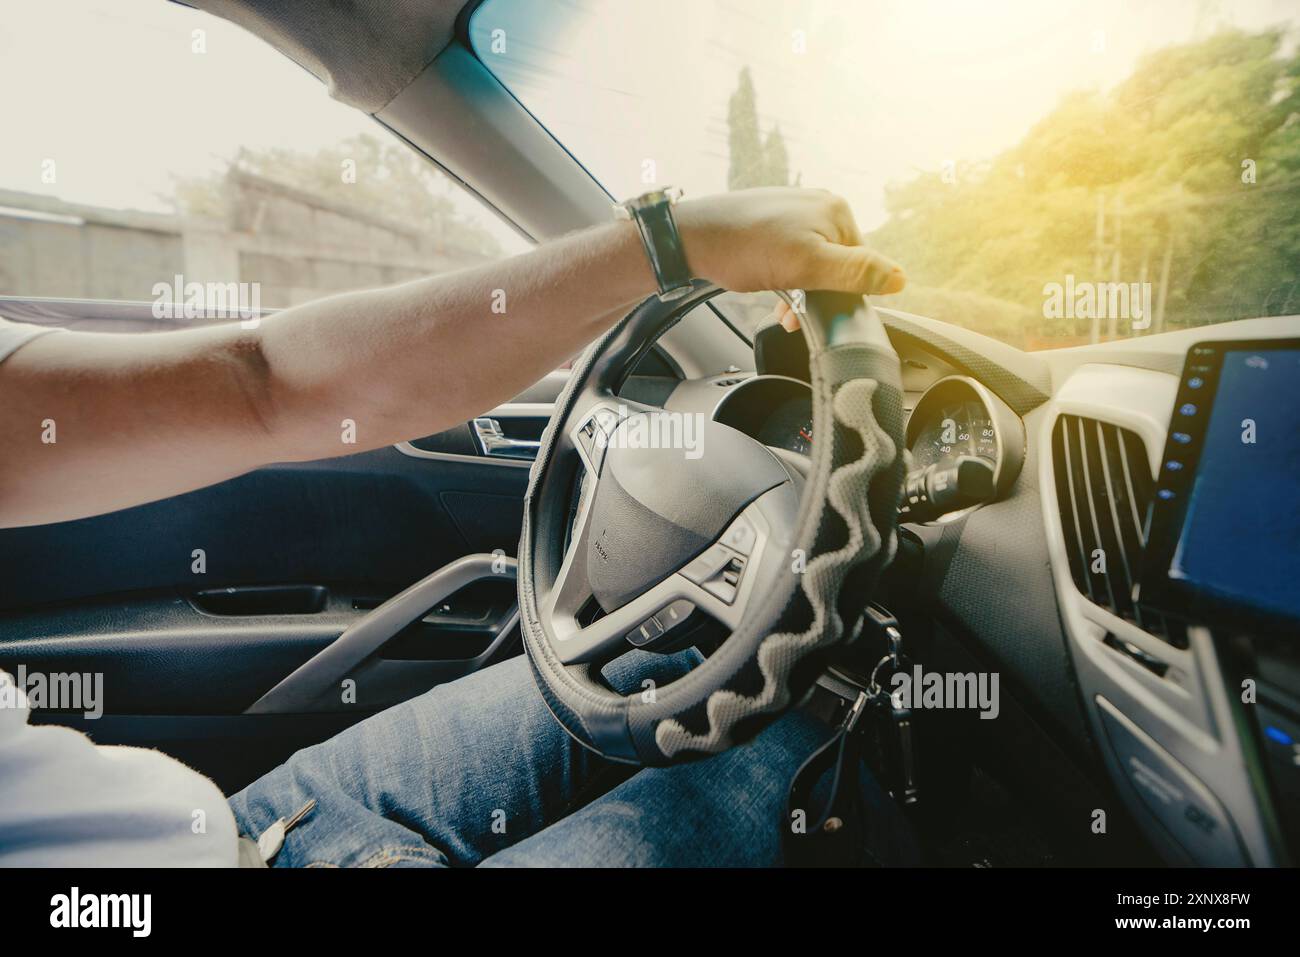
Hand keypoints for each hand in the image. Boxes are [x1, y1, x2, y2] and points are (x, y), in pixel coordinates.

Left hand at [673, 188, 905, 310]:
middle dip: (819, 296)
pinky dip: (786, 279)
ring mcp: (796, 213)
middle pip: (838, 265)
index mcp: (836, 211)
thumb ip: (856, 272)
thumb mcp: (807, 266)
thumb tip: (901, 278)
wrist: (690, 238)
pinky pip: (794, 258)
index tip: (816, 313)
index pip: (863, 265)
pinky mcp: (775, 223)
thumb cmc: (743, 249)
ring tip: (779, 306)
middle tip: (791, 315)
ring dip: (801, 292)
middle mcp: (820, 205)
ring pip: (814, 264)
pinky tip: (771, 289)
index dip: (842, 295)